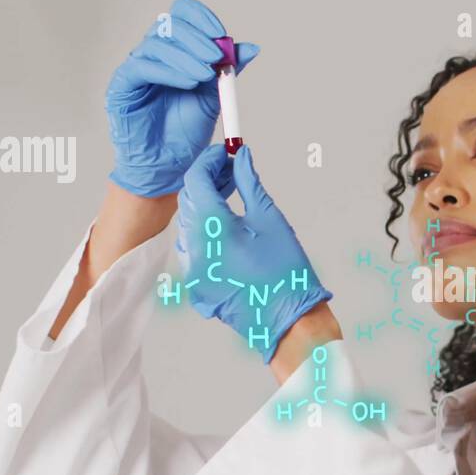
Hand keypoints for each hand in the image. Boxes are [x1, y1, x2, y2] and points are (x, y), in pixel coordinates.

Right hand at [106, 0, 259, 197]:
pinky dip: (169, 71)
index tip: (222, 35)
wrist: (168, 166)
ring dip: (186, 56)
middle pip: (170, 24)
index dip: (201, 18)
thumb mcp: (214, 97)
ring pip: (157, 43)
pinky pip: (142, 67)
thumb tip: (251, 47)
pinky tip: (189, 83)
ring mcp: (136, 67)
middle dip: (197, 38)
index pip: (182, 15)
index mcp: (174, 50)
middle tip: (217, 57)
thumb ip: (228, 70)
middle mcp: (153, 53)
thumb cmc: (186, 132)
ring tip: (206, 75)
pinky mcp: (123, 84)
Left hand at [176, 143, 333, 363]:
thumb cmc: (286, 273)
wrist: (287, 320)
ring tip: (228, 198)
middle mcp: (194, 249)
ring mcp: (192, 270)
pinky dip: (204, 234)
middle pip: (188, 201)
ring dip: (203, 206)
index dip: (209, 161)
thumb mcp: (270, 219)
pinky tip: (225, 230)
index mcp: (213, 228)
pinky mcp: (195, 286)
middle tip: (229, 170)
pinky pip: (192, 250)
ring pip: (188, 226)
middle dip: (206, 181)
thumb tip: (241, 158)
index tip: (224, 154)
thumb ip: (249, 183)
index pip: (196, 180)